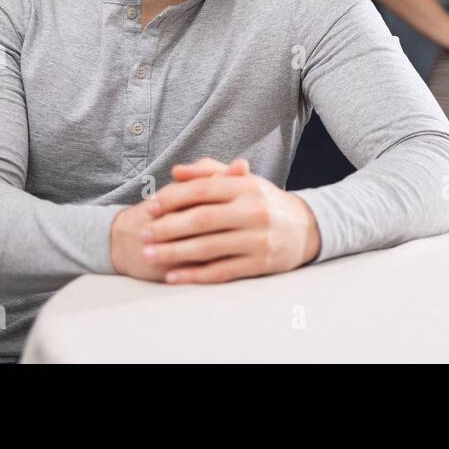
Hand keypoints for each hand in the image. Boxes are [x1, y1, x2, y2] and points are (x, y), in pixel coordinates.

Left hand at [114, 157, 321, 283]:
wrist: (306, 228)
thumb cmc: (265, 203)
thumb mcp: (244, 182)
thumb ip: (209, 172)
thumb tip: (176, 172)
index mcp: (247, 186)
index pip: (205, 189)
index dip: (174, 198)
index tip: (150, 207)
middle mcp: (254, 211)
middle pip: (203, 219)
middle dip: (168, 228)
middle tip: (143, 234)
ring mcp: (258, 239)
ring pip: (209, 247)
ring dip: (175, 252)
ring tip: (150, 255)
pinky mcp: (261, 264)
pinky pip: (222, 271)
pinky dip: (195, 275)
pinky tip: (174, 276)